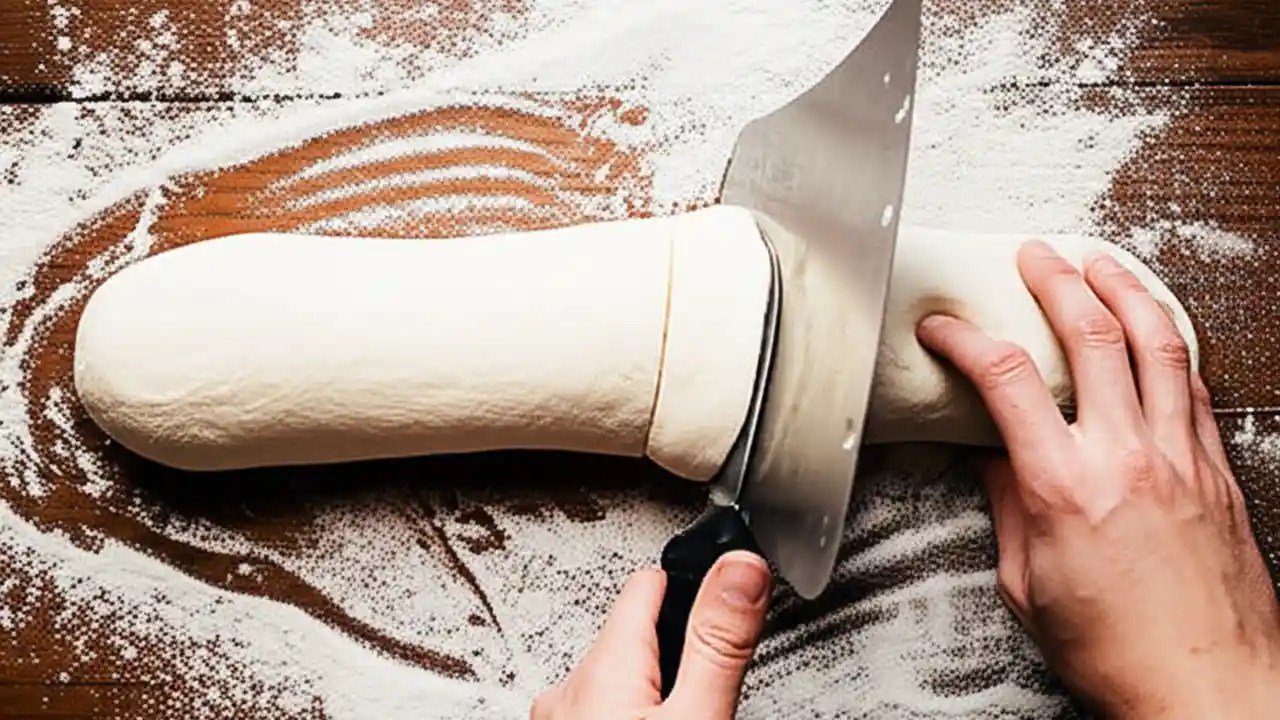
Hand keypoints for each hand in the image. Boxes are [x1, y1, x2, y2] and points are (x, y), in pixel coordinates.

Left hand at [531, 551, 771, 719]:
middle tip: (718, 667)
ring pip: (615, 676)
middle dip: (675, 644)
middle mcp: (567, 691)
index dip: (693, 584)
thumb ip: (718, 644)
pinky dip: (630, 711)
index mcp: (603, 667)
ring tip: (691, 705)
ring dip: (652, 683)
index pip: (648, 584)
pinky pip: (600, 710)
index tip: (724, 588)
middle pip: (633, 632)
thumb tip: (741, 568)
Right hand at [917, 241, 1279, 718]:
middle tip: (1034, 256)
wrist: (1206, 691)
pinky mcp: (1215, 471)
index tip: (943, 328)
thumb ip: (1008, 504)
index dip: (965, 340)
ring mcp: (1180, 458)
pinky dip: (1170, 344)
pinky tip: (1155, 332)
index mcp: (1065, 487)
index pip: (1005, 379)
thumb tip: (991, 455)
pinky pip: (1194, 385)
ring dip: (1125, 290)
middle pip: (1091, 335)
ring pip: (1157, 344)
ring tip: (1101, 262)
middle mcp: (1127, 457)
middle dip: (1056, 280)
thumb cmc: (1115, 652)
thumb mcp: (1027, 582)